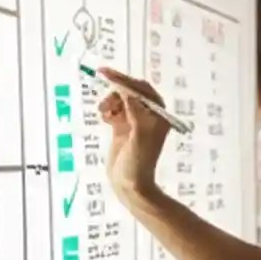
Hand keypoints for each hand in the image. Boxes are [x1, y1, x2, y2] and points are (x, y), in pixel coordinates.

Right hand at [97, 67, 170, 197]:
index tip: (109, 74)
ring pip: (121, 100)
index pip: (143, 90)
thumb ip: (135, 113)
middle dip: (118, 86)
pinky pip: (114, 110)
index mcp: (159, 116)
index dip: (127, 80)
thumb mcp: (138, 137)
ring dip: (110, 100)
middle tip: (101, 74)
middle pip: (132, 91)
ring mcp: (134, 122)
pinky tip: (105, 118)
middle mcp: (148, 116)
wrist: (130, 185)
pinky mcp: (122, 129)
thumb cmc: (138, 163)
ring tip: (104, 112)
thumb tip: (129, 94)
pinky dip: (108, 110)